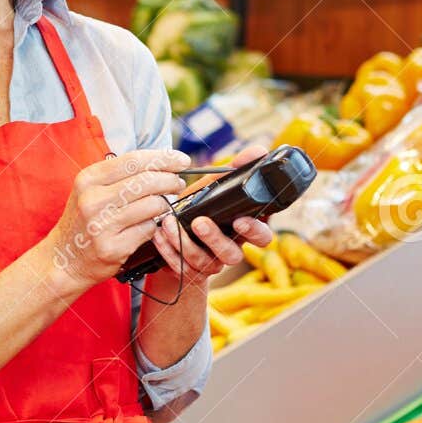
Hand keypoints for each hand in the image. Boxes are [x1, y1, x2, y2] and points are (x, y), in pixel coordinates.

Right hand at [44, 149, 190, 287]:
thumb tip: (162, 164)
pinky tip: (147, 225)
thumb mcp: (91, 190)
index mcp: (88, 179)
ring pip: (153, 205)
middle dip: (171, 180)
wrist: (63, 259)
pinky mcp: (112, 247)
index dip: (164, 158)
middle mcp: (93, 200)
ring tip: (163, 205)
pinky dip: (154, 226)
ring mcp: (102, 225)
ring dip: (165, 204)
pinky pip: (149, 229)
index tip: (182, 160)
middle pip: (147, 181)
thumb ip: (120, 176)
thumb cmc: (83, 221)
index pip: (134, 160)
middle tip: (178, 184)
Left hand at [149, 145, 274, 283]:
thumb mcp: (214, 188)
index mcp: (241, 230)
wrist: (175, 237)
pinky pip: (182, 267)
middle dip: (216, 239)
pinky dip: (169, 250)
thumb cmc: (200, 208)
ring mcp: (211, 263)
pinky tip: (159, 235)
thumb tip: (258, 150)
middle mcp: (229, 249)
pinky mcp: (190, 272)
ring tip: (169, 223)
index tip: (241, 220)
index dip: (255, 231)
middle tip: (200, 222)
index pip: (262, 237)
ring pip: (204, 262)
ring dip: (185, 242)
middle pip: (233, 254)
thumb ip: (235, 169)